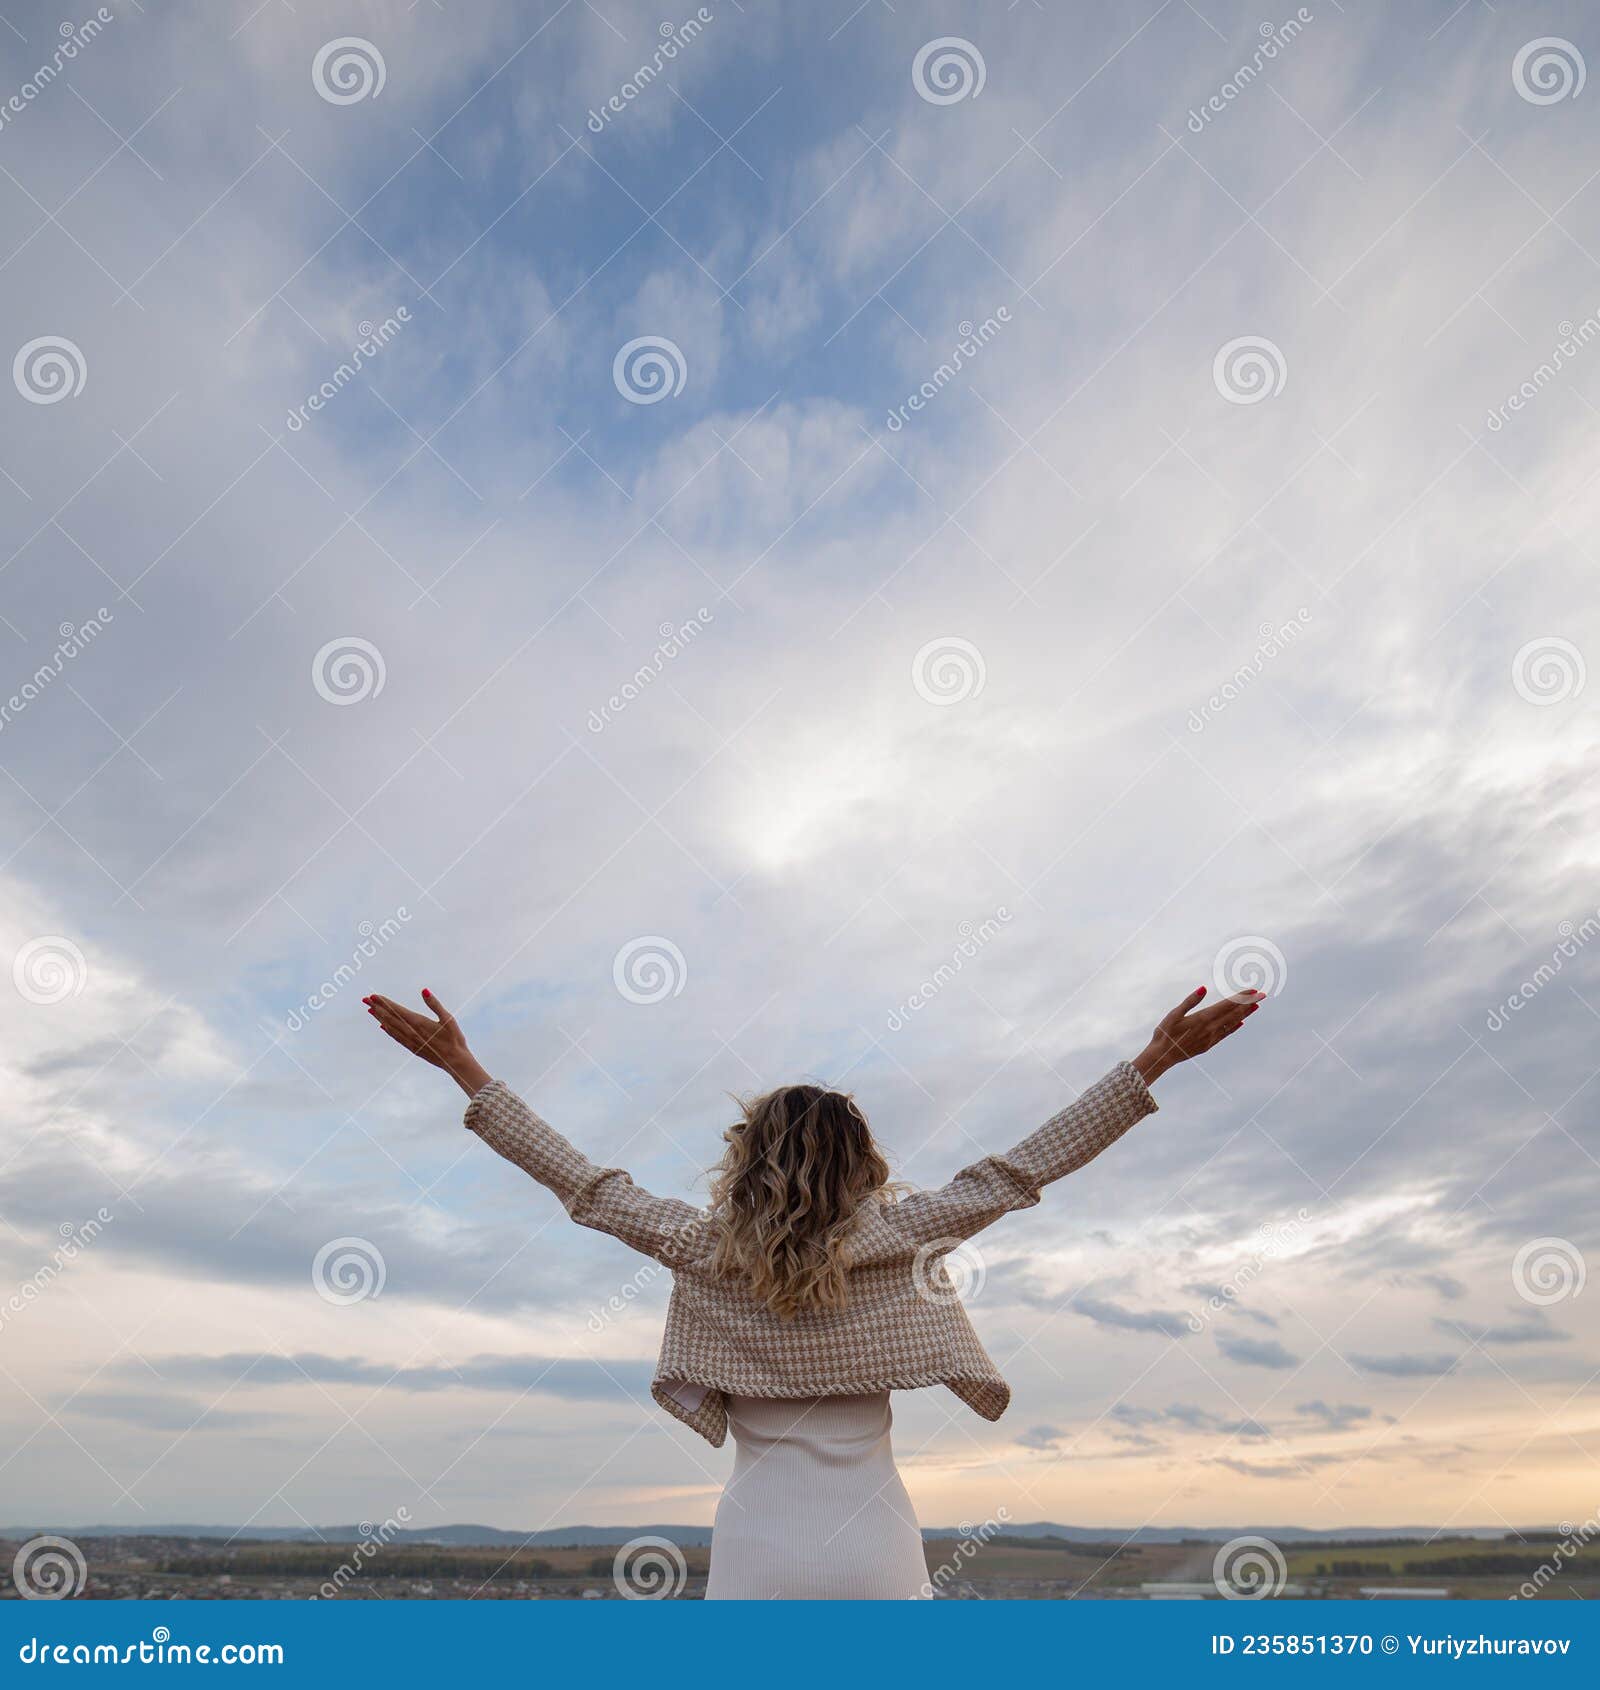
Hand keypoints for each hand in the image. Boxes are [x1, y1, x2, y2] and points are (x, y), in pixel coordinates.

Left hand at [364, 989, 490, 1096]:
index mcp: (419, 1023)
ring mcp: (410, 1041)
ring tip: (370, 1010)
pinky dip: (388, 1030)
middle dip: (377, 1007)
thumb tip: (424, 991)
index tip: (373, 996)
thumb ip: (434, 1004)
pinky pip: (396, 1037)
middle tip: (365, 999)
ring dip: (380, 1017)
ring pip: (391, 1027)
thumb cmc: (454, 1038)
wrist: (454, 1061)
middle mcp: (411, 1032)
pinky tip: (383, 1026)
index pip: (397, 1010)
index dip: (384, 1002)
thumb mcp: (448, 1018)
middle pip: (390, 1017)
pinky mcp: (412, 1048)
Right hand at [1132, 986, 1263, 1084]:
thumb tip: (1203, 988)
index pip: (1227, 1005)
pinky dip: (1235, 1027)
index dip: (1241, 997)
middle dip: (1249, 1003)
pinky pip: (1226, 1034)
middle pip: (1234, 1013)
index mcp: (1203, 1018)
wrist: (1163, 1056)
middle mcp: (1210, 1028)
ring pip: (1232, 1023)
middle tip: (1263, 995)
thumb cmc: (1165, 1033)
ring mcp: (1211, 1037)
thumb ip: (1190, 1001)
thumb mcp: (1174, 1014)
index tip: (1253, 990)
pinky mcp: (1209, 1044)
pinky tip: (1241, 1023)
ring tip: (1256, 1007)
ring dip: (1245, 1014)